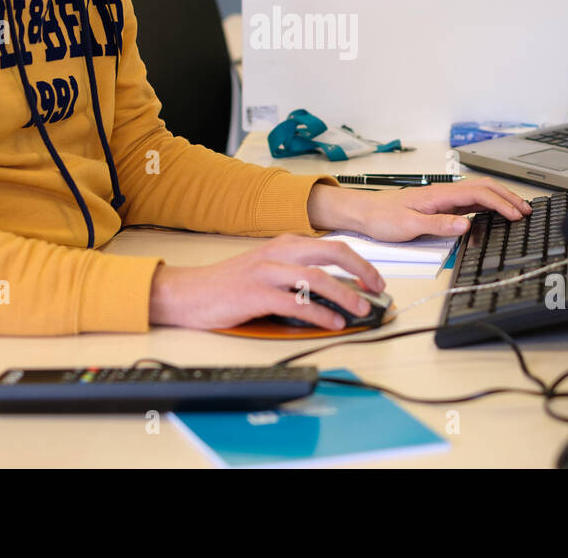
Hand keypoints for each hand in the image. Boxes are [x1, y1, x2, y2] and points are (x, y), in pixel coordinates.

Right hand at [148, 234, 385, 329]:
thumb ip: (297, 274)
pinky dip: (320, 313)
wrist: (189, 292)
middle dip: (362, 270)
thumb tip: (336, 291)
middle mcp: (278, 252)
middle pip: (332, 253)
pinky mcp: (256, 294)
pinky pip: (296, 303)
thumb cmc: (229, 284)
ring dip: (345, 294)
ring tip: (361, 309)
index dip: (359, 261)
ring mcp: (267, 272)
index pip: (332, 246)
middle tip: (378, 289)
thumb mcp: (267, 268)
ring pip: (317, 277)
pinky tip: (332, 322)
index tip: (376, 279)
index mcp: (284, 244)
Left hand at [308, 177, 530, 241]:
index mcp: (439, 195)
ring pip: (478, 193)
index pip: (479, 194)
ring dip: (500, 199)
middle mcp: (443, 193)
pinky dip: (487, 204)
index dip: (501, 204)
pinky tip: (493, 213)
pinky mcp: (439, 205)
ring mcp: (442, 198)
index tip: (517, 216)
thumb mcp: (409, 225)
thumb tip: (466, 225)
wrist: (364, 213)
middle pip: (484, 188)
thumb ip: (439, 225)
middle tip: (526, 210)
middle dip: (508, 197)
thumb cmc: (382, 218)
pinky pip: (469, 201)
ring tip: (517, 210)